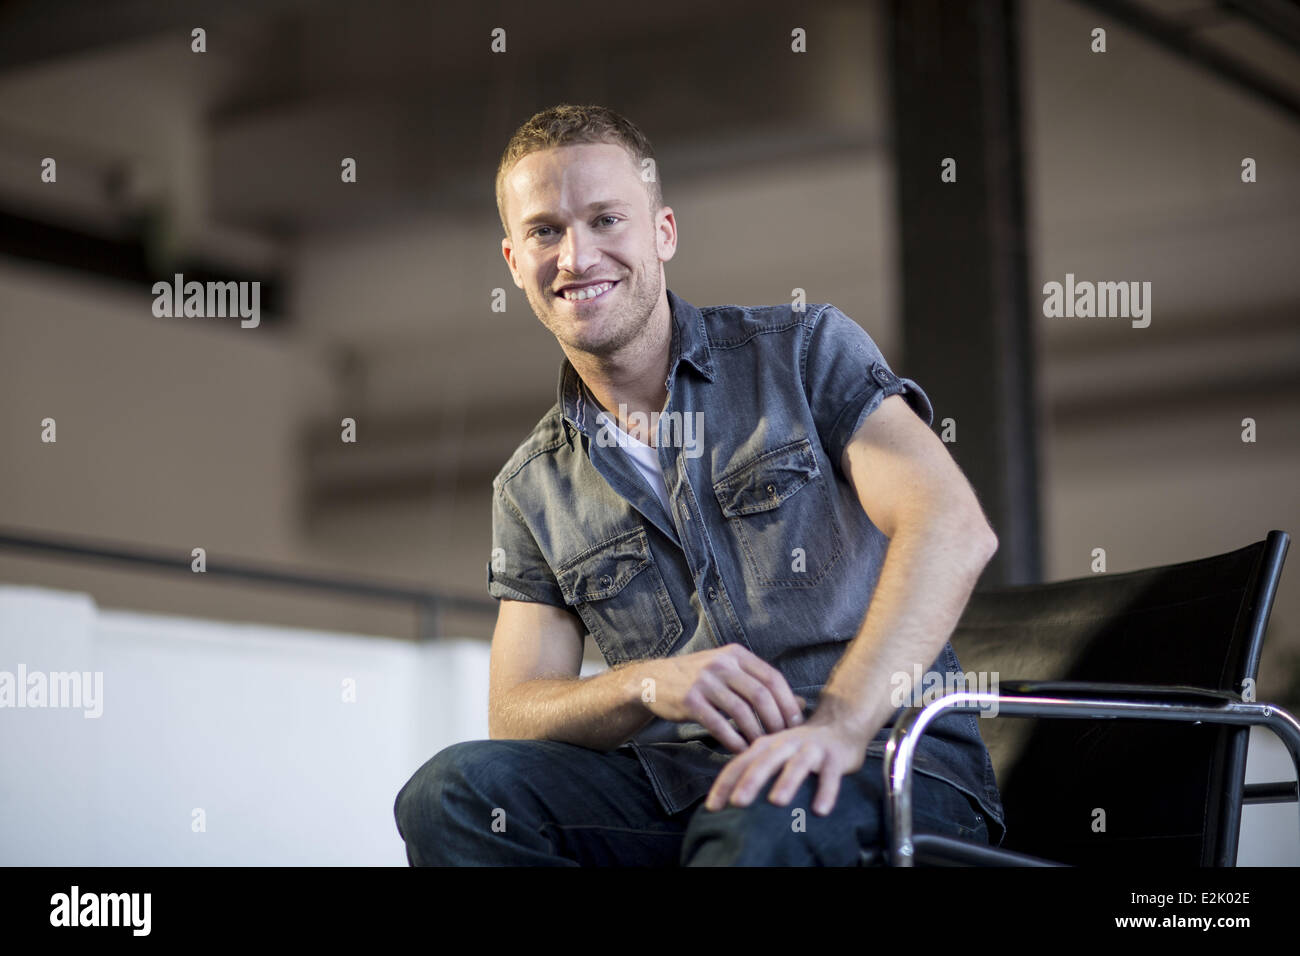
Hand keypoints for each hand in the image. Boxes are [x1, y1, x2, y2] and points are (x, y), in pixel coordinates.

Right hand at [639, 644, 806, 752]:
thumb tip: (802, 704)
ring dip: (756, 733)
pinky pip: (718, 724)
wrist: (654, 679)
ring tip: (762, 747)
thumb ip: (761, 684)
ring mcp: (705, 681)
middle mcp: (722, 664)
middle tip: (782, 739)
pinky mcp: (690, 700)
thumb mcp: (730, 672)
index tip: (797, 723)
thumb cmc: (700, 679)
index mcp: (736, 655)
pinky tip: (741, 750)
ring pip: (741, 711)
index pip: (772, 677)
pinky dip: (733, 740)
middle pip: (761, 694)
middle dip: (776, 721)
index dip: (788, 702)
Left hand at [704, 705, 870, 815]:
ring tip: (777, 802)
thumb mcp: (773, 754)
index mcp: (766, 745)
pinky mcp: (834, 758)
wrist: (839, 726)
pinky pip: (830, 776)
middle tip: (737, 803)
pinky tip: (820, 811)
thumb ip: (752, 770)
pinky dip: (826, 792)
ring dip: (787, 782)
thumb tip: (723, 800)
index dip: (725, 783)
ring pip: (797, 765)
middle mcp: (786, 744)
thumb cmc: (798, 748)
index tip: (711, 807)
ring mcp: (811, 750)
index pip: (740, 763)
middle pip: (765, 762)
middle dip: (750, 781)